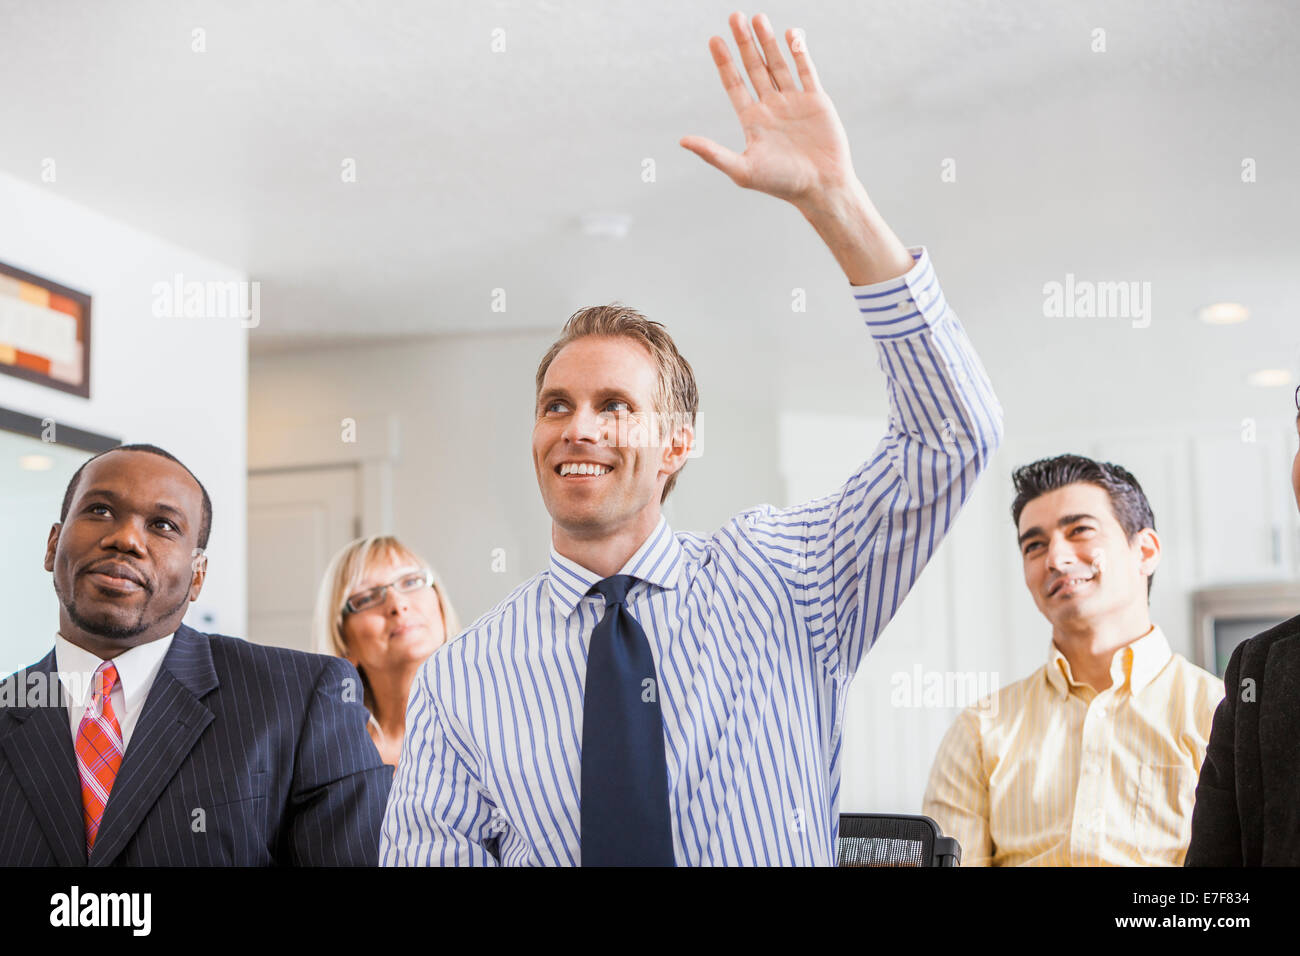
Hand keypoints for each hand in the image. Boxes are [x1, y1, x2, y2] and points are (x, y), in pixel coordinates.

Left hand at [681, 12, 854, 210]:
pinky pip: (806, 70)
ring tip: (757, 18)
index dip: (724, 62)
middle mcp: (771, 107)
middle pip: (754, 68)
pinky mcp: (816, 100)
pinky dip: (799, 52)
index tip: (715, 40)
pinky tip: (791, 34)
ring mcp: (794, 102)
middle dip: (744, 43)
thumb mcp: (742, 170)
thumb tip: (682, 141)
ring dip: (768, 42)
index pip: (734, 84)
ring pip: (778, 64)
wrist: (822, 188)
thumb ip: (712, 153)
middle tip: (734, 17)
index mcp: (752, 121)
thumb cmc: (781, 184)